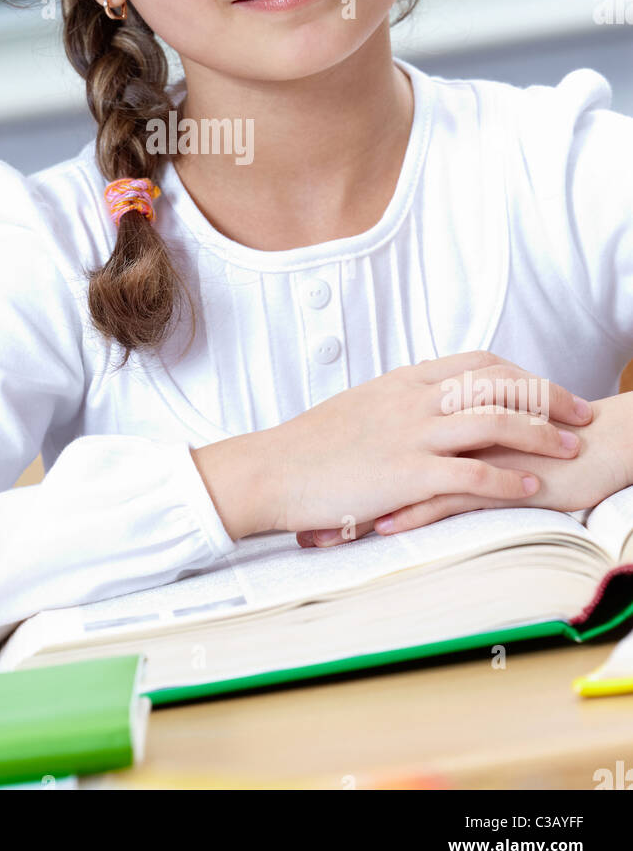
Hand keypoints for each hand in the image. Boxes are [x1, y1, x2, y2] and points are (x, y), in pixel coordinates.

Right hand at [295, 352, 594, 547]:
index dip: (522, 373)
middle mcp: (413, 399)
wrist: (272, 469)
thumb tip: (431, 404)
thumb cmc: (311, 446)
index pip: (479, 362)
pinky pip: (469, 472)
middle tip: (579, 412)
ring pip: (493, 420)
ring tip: (568, 448)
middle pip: (498, 383)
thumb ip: (400, 401)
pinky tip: (528, 488)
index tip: (547, 389)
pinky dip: (506, 478)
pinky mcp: (405, 474)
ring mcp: (410, 434)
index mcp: (404, 380)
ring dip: (540, 433)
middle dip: (547, 396)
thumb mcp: (361, 407)